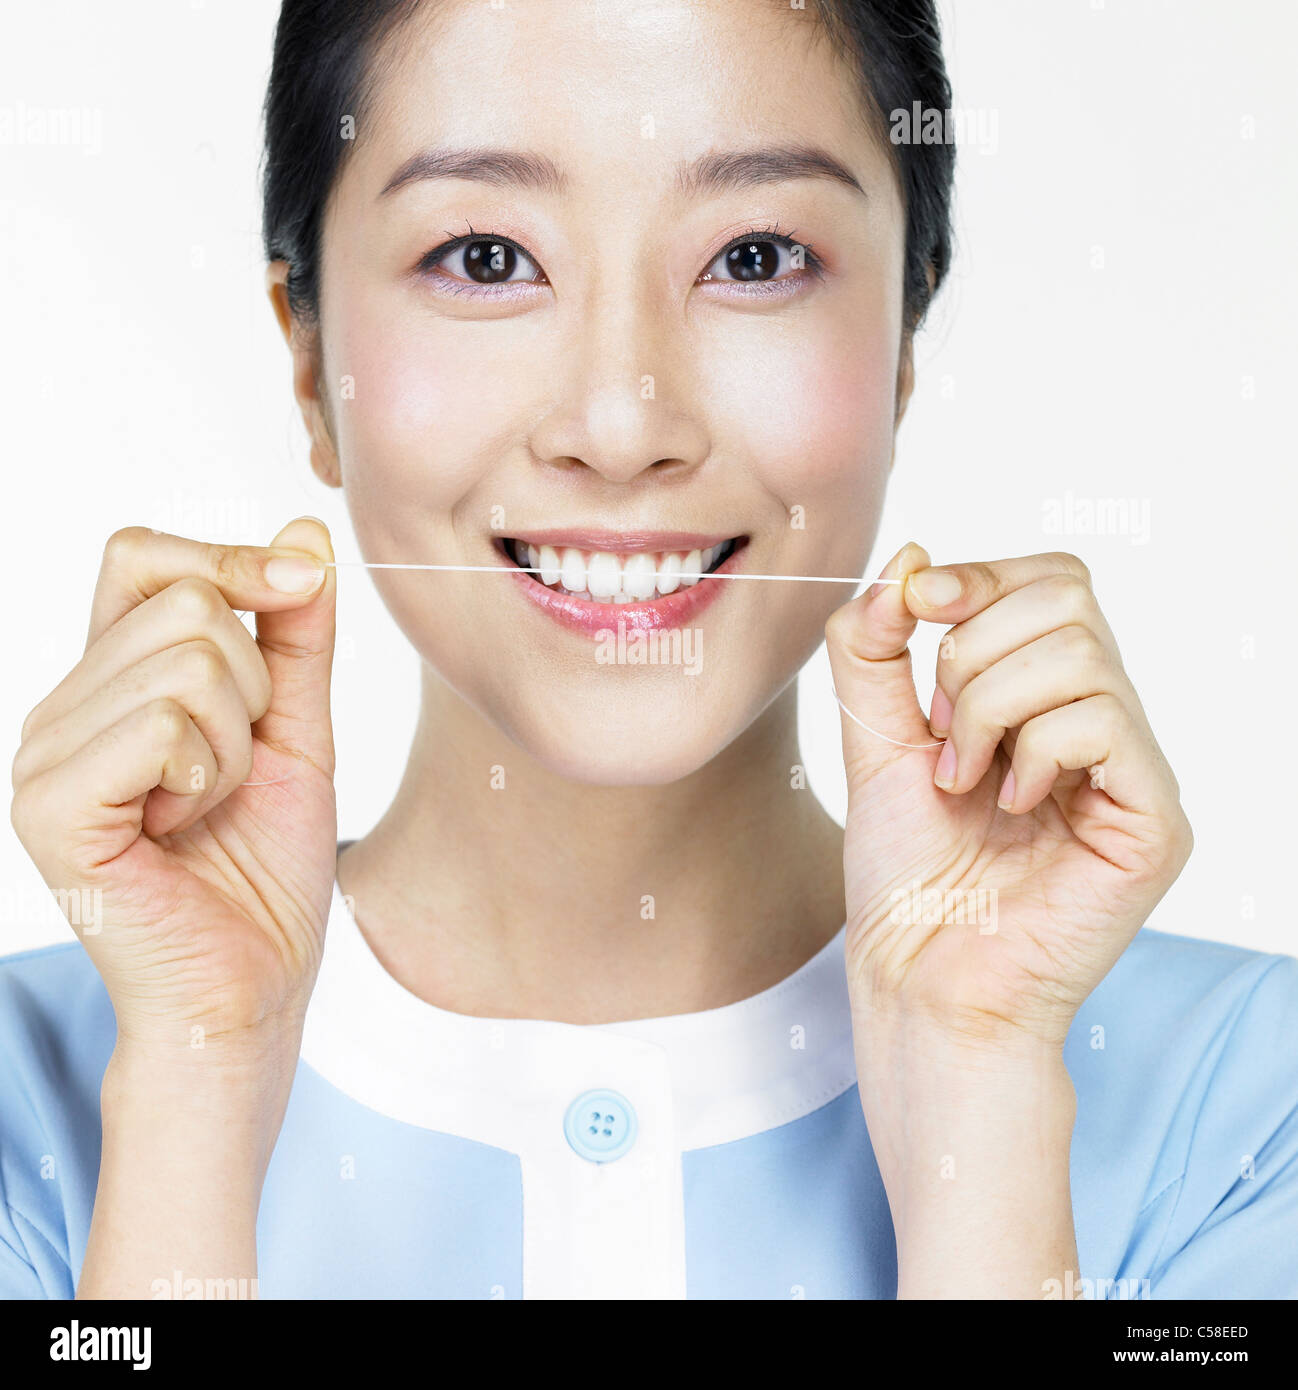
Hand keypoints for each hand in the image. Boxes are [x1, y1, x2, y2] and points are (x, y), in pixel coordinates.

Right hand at [10, 517, 337, 1066]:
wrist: (253, 984)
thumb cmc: (264, 868)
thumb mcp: (296, 728)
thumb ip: (296, 635)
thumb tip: (305, 533)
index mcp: (112, 680)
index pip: (145, 556)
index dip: (231, 558)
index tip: (303, 585)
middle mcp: (65, 706)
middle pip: (186, 604)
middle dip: (255, 688)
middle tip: (234, 769)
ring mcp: (46, 755)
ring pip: (188, 663)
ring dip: (238, 744)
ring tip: (207, 806)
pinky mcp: (52, 808)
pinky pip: (159, 726)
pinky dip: (208, 775)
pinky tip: (183, 826)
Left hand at [825, 542, 1192, 1052]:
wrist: (918, 977)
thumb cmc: (905, 874)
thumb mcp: (870, 738)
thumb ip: (875, 649)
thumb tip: (911, 558)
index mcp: (1043, 698)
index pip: (1049, 581)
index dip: (982, 575)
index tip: (919, 600)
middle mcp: (1100, 722)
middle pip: (1068, 596)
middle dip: (972, 651)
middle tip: (941, 733)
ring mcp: (1133, 770)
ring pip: (1079, 653)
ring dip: (987, 707)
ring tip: (963, 779)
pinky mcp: (1152, 820)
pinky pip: (1103, 721)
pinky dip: (1032, 751)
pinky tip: (1009, 806)